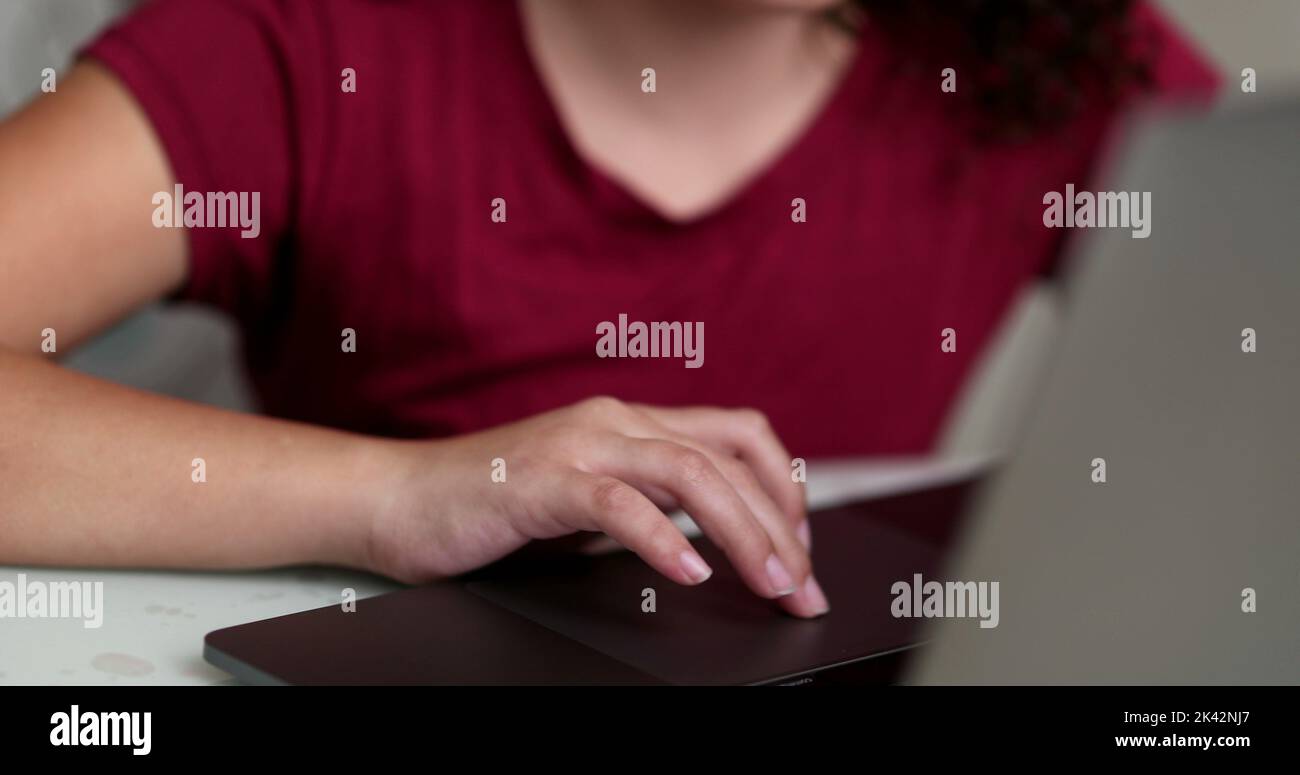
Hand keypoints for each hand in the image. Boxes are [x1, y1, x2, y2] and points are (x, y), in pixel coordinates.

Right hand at [367, 396, 828, 617]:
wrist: (399, 499)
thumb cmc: (491, 505)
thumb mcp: (587, 500)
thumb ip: (643, 503)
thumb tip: (709, 543)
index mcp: (631, 423)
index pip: (738, 436)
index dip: (785, 488)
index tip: (802, 547)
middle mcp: (615, 421)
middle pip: (729, 459)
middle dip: (781, 526)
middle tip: (802, 586)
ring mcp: (579, 445)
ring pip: (691, 472)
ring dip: (743, 531)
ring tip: (769, 582)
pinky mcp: (542, 480)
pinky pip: (619, 504)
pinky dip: (662, 539)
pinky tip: (687, 574)